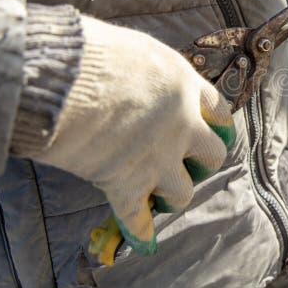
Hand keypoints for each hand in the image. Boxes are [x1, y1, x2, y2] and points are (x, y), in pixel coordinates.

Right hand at [32, 16, 235, 254]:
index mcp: (184, 87)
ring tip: (161, 197)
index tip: (215, 130)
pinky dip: (140, 230)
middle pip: (213, 154)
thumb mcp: (136, 50)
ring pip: (183, 192)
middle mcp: (182, 126)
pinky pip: (138, 217)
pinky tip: (142, 238)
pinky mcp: (129, 184)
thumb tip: (140, 74)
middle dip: (203, 162)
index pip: (218, 110)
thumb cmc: (94, 53)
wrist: (68, 81)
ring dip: (174, 196)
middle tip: (188, 164)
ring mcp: (159, 159)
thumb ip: (149, 71)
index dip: (217, 123)